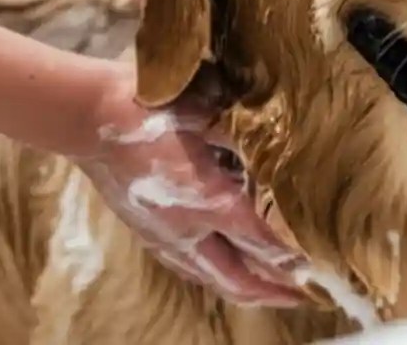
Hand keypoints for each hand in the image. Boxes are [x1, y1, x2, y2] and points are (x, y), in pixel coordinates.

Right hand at [77, 64, 307, 307]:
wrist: (87, 117)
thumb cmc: (148, 108)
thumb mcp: (206, 112)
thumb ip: (244, 132)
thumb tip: (282, 138)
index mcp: (210, 202)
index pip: (263, 244)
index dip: (293, 262)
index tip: (319, 271)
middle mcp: (189, 230)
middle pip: (238, 278)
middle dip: (273, 293)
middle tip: (304, 298)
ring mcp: (164, 236)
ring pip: (210, 278)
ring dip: (244, 288)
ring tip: (268, 291)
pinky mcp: (146, 232)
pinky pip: (188, 267)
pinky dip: (213, 275)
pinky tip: (220, 267)